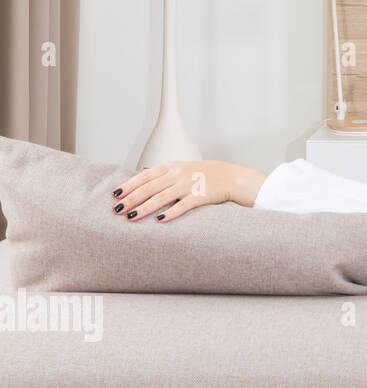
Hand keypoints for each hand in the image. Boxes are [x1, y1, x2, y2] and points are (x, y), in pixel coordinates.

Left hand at [110, 160, 267, 222]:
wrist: (229, 176)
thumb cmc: (203, 175)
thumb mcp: (181, 169)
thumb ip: (163, 176)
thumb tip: (139, 185)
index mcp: (171, 166)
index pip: (144, 176)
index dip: (129, 186)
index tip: (116, 195)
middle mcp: (177, 174)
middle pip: (149, 188)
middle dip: (131, 199)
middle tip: (117, 210)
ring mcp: (188, 185)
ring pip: (161, 197)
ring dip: (144, 208)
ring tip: (131, 217)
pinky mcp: (199, 197)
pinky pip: (182, 206)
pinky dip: (170, 213)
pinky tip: (159, 220)